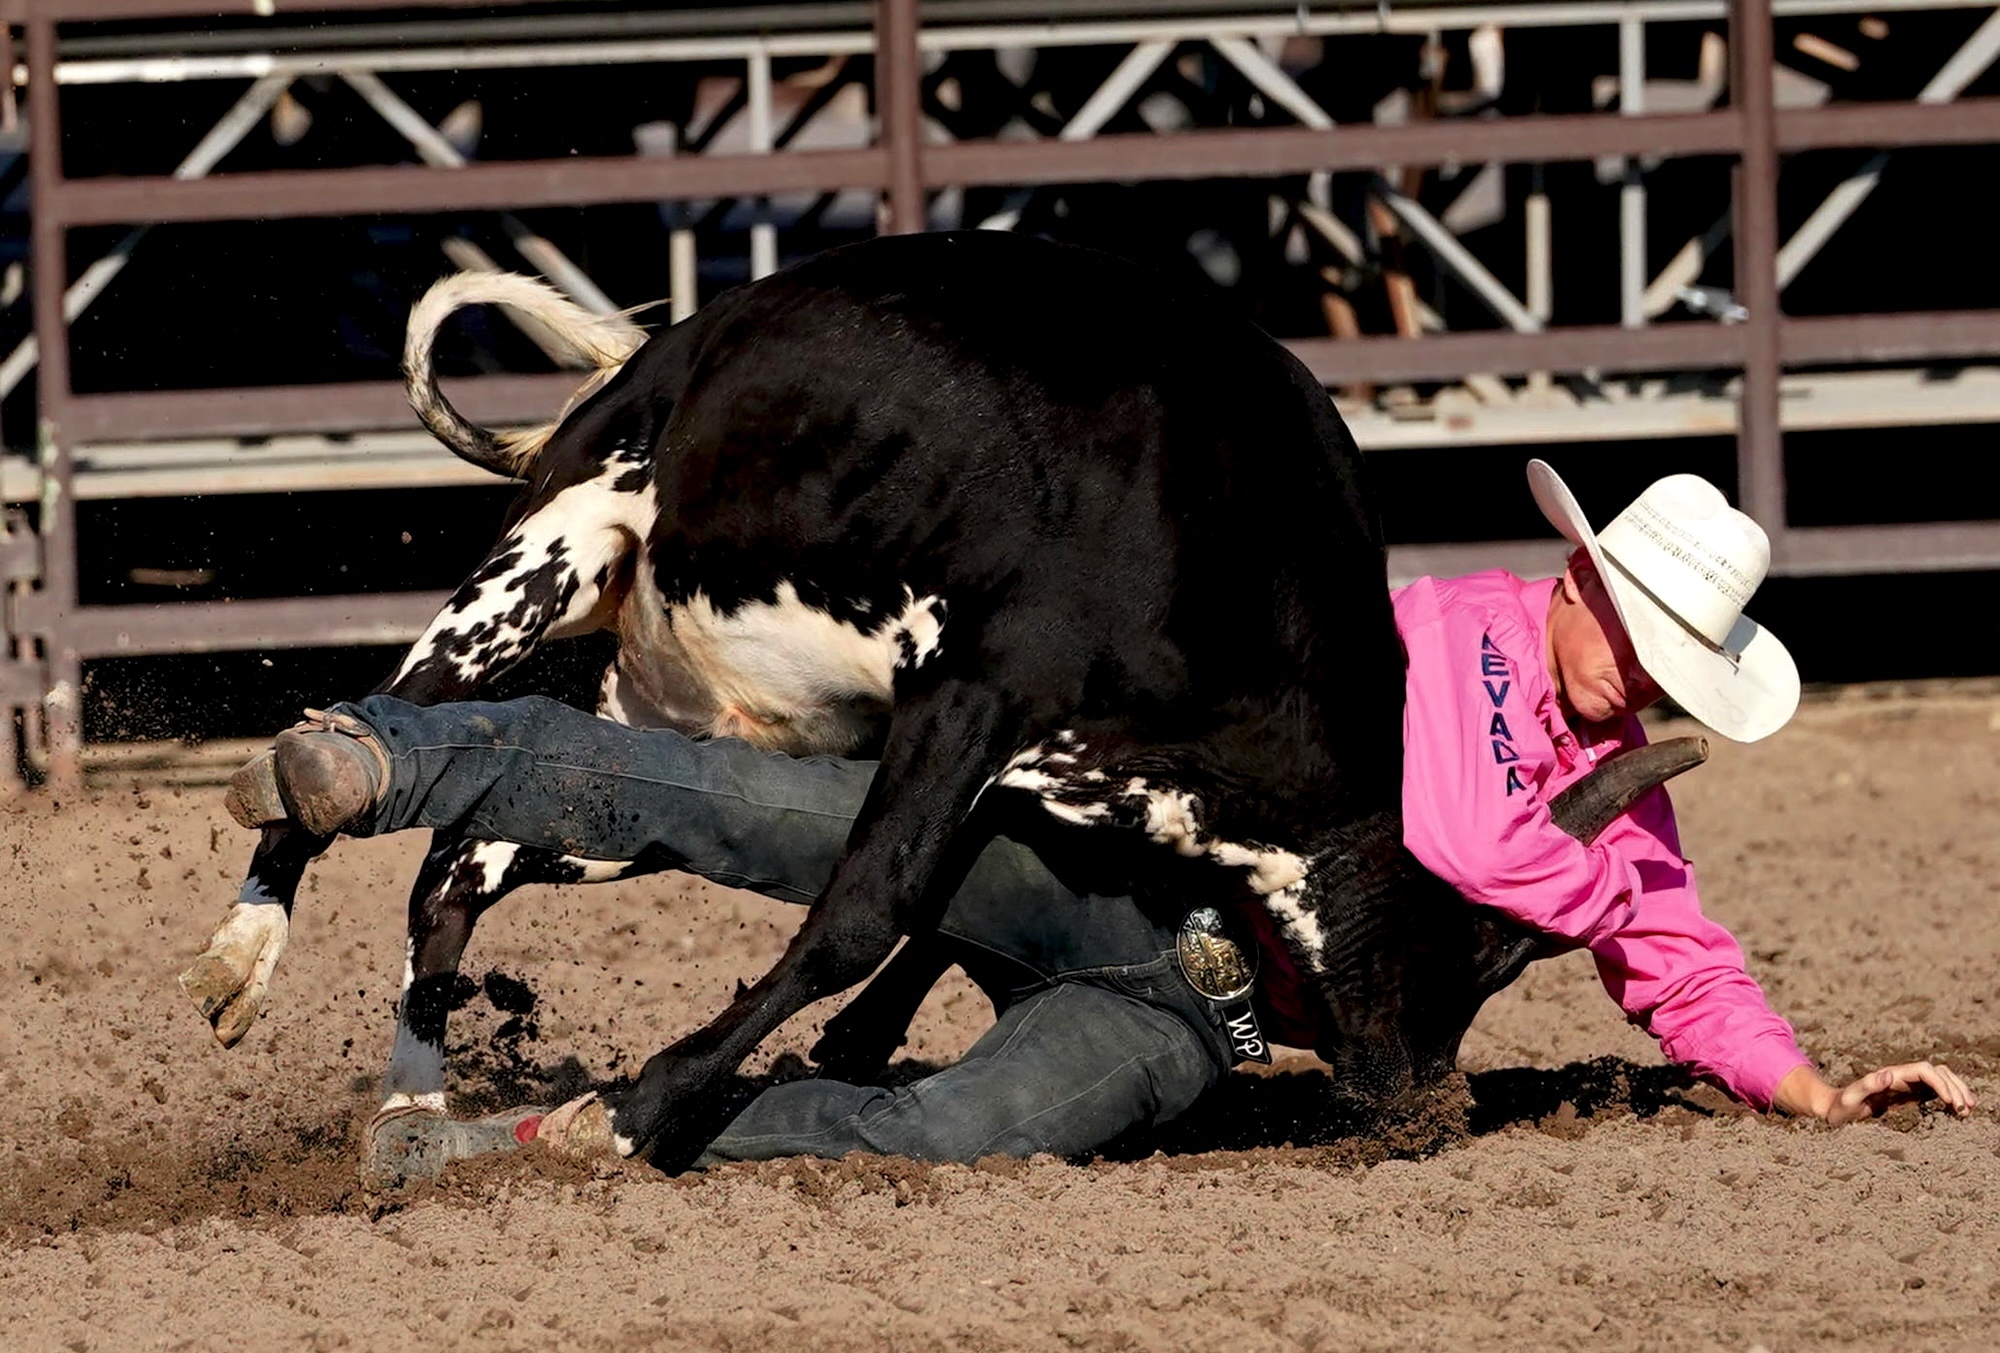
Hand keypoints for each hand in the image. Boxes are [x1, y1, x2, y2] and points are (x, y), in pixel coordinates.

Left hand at [1774, 1061, 1976, 1123]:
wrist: (1833, 1110)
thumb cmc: (1840, 1106)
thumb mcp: (1850, 1098)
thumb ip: (1867, 1085)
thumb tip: (1889, 1073)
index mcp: (1890, 1076)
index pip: (1923, 1071)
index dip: (1940, 1083)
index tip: (1952, 1102)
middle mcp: (1901, 1077)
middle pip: (1936, 1072)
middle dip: (1954, 1086)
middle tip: (1966, 1109)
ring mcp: (1905, 1086)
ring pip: (1939, 1080)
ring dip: (1956, 1090)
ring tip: (1968, 1110)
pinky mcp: (1908, 1096)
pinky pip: (1934, 1092)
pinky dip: (1949, 1098)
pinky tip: (1958, 1112)